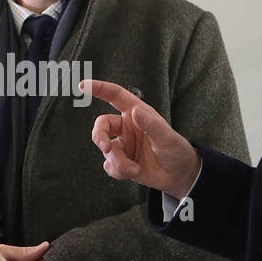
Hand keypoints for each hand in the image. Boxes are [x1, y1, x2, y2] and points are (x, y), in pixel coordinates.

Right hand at [82, 79, 200, 199]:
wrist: (178, 175)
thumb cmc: (176, 150)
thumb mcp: (166, 137)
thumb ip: (151, 124)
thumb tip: (135, 111)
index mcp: (136, 114)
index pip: (115, 96)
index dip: (99, 88)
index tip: (83, 85)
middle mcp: (126, 127)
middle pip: (101, 125)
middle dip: (99, 137)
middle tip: (106, 147)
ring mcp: (123, 144)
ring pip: (106, 150)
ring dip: (118, 162)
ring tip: (135, 169)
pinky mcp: (121, 162)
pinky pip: (109, 166)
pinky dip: (119, 171)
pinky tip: (133, 172)